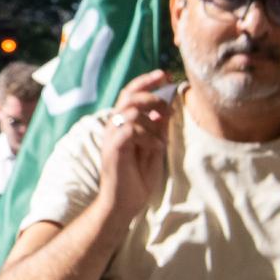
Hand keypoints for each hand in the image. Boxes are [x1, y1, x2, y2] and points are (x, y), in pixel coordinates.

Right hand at [95, 72, 176, 228]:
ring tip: (162, 134)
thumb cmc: (136, 179)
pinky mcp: (113, 149)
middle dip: (151, 93)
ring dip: (152, 119)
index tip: (164, 75)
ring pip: (130, 111)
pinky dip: (148, 136)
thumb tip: (167, 108)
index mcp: (122, 124)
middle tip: (168, 106)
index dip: (146, 81)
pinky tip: (156, 148)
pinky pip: (130, 130)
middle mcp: (113, 127)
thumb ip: (157, 129)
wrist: (122, 204)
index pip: (130, 93)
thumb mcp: (153, 148)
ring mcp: (111, 137)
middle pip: (128, 96)